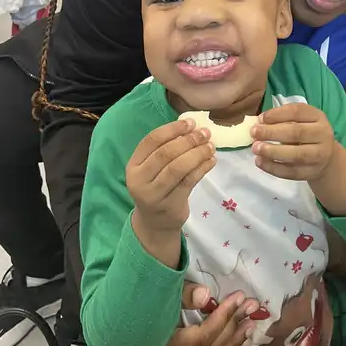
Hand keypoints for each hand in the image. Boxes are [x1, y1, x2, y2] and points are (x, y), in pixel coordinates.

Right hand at [127, 120, 215, 243]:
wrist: (155, 223)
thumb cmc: (156, 187)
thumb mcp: (152, 169)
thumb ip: (165, 149)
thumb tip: (192, 127)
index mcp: (133, 165)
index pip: (151, 140)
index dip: (172, 129)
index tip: (191, 123)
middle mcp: (139, 180)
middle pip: (166, 153)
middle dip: (188, 140)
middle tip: (205, 133)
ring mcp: (154, 195)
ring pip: (178, 168)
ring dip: (197, 153)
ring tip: (210, 146)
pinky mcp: (171, 205)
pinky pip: (189, 181)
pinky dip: (202, 168)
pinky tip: (211, 160)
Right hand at [149, 286, 258, 345]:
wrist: (125, 329)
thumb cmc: (143, 308)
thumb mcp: (161, 295)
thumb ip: (183, 296)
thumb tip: (207, 295)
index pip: (202, 336)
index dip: (224, 316)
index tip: (239, 297)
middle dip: (234, 325)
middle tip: (250, 306)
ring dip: (233, 344)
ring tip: (249, 325)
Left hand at [251, 101, 334, 180]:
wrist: (326, 159)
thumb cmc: (307, 133)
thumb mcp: (301, 120)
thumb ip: (283, 118)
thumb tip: (259, 122)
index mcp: (318, 117)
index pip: (298, 112)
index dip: (277, 114)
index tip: (260, 118)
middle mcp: (322, 135)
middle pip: (297, 133)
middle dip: (272, 132)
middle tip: (254, 133)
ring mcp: (319, 156)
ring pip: (295, 155)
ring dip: (272, 152)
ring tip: (255, 148)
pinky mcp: (311, 172)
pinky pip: (291, 172)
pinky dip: (273, 167)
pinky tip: (260, 161)